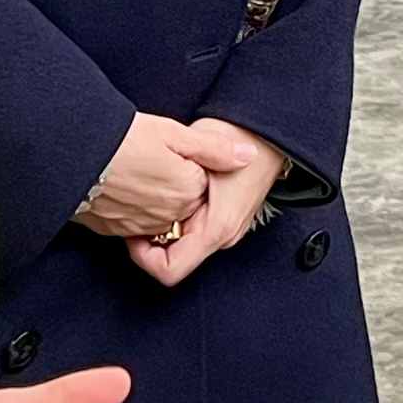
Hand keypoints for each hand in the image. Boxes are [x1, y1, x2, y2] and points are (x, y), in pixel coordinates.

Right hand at [75, 112, 208, 241]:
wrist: (73, 155)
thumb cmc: (123, 139)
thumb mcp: (174, 133)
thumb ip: (215, 149)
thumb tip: (249, 156)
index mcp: (188, 191)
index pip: (204, 183)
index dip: (190, 164)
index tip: (172, 151)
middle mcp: (169, 215)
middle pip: (185, 202)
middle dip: (176, 184)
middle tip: (152, 158)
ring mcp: (142, 226)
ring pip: (161, 216)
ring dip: (155, 199)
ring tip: (136, 172)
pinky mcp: (117, 231)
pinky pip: (136, 225)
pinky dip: (133, 209)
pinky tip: (121, 187)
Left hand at [125, 119, 282, 288]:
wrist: (269, 131)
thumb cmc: (241, 136)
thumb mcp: (201, 151)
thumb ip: (178, 177)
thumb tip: (149, 204)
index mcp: (216, 228)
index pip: (170, 270)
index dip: (143, 257)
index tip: (133, 232)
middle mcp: (223, 237)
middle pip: (174, 259)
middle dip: (152, 240)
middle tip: (142, 210)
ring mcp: (225, 231)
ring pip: (182, 247)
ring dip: (163, 228)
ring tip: (155, 200)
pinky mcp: (223, 221)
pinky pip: (192, 233)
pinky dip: (176, 220)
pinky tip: (171, 197)